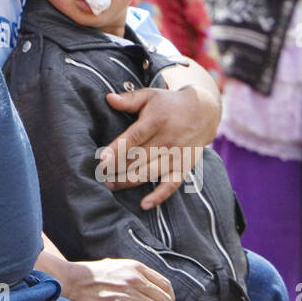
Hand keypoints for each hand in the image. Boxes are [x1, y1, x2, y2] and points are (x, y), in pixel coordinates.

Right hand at [57, 258, 176, 300]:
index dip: (171, 300)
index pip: (166, 285)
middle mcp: (135, 278)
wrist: (72, 280)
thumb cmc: (92, 274)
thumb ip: (133, 273)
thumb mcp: (117, 265)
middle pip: (165, 299)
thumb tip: (147, 285)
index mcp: (136, 267)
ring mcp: (127, 292)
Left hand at [100, 85, 210, 209]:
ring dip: (128, 182)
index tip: (101, 160)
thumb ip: (129, 99)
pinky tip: (144, 205)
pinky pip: (171, 184)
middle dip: (116, 169)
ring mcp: (175, 155)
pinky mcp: (183, 166)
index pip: (133, 138)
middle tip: (97, 176)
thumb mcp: (150, 95)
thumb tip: (108, 98)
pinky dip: (159, 196)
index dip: (117, 150)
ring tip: (110, 186)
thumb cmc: (169, 103)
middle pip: (138, 159)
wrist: (204, 111)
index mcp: (156, 121)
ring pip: (149, 173)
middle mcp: (167, 140)